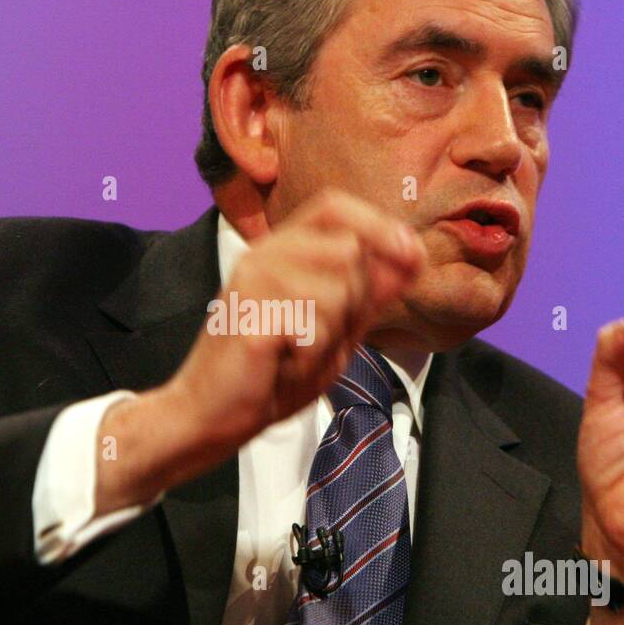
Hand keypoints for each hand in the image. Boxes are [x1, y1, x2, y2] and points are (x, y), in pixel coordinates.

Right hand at [167, 187, 423, 449]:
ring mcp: (253, 280)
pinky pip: (315, 327)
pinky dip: (311, 356)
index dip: (380, 225)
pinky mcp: (250, 315)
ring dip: (332, 333)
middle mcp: (263, 255)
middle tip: (320, 338)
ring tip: (298, 353)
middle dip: (356, 301)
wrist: (209, 417)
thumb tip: (412, 258)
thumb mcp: (333, 331)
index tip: (413, 255)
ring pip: (339, 288)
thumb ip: (368, 295)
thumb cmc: (268, 376)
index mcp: (280, 251)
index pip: (335, 207)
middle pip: (349, 250)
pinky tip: (283, 365)